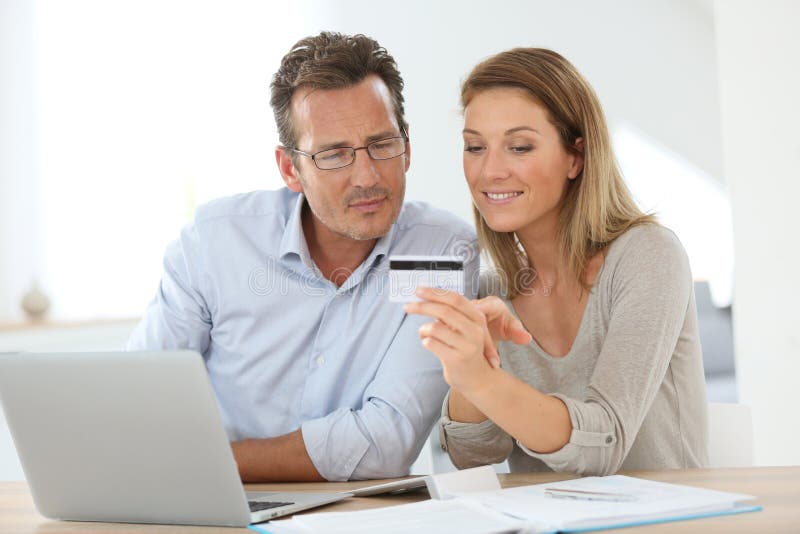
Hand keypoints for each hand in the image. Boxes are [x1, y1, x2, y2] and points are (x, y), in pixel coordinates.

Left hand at [403, 287, 530, 392]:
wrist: (476, 378)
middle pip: (444, 311)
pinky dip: (425, 341)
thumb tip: (423, 296)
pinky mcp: (457, 360)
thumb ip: (449, 314)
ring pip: (435, 328)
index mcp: (477, 318)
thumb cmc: (464, 348)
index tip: (418, 290)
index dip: (435, 293)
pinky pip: (431, 344)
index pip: (455, 299)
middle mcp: (475, 331)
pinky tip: (428, 344)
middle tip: (407, 306)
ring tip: (424, 334)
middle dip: (422, 306)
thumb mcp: (463, 328)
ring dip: (423, 329)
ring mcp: (467, 346)